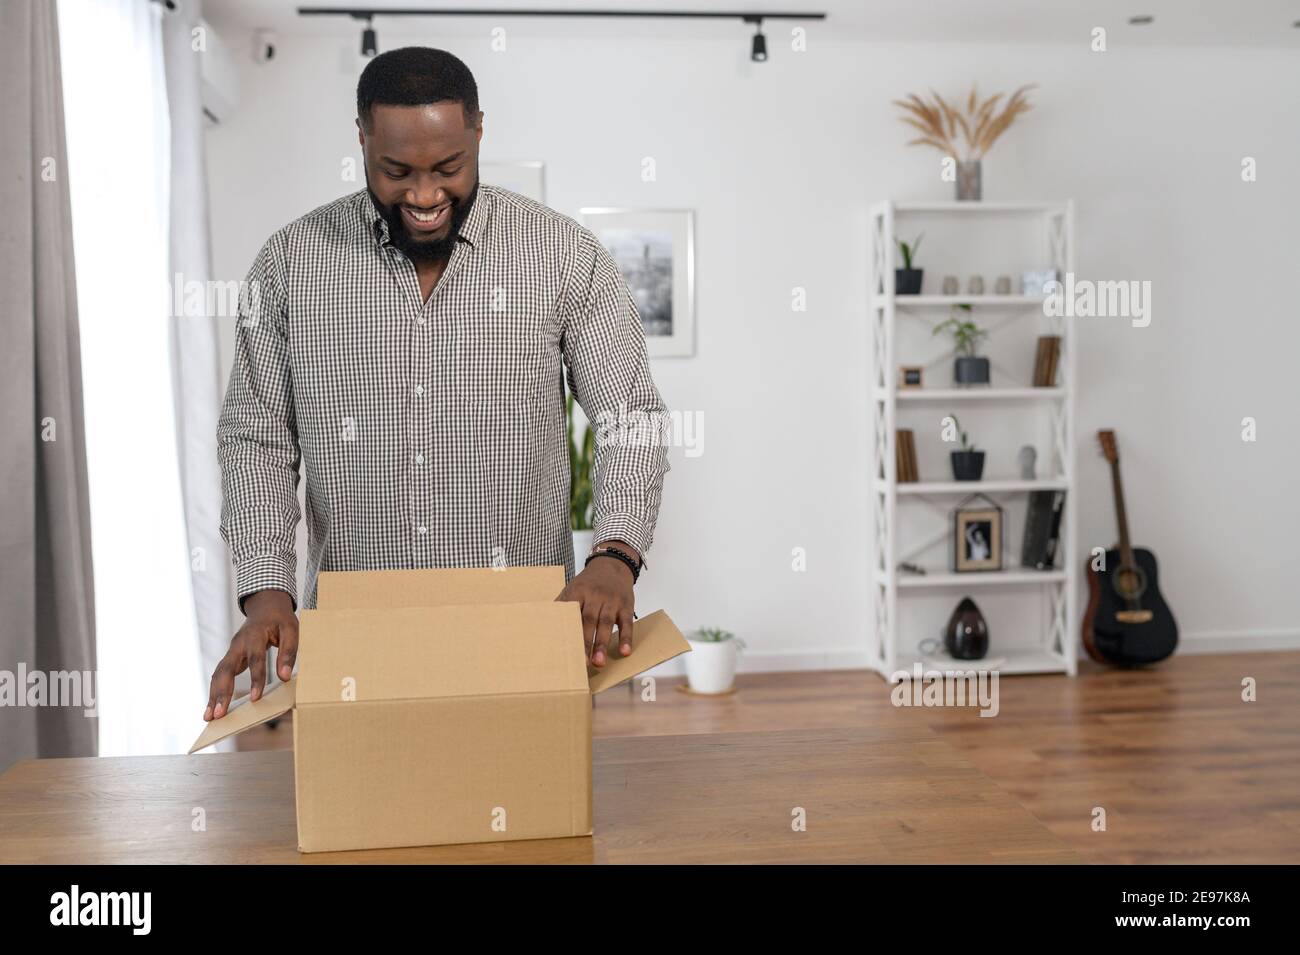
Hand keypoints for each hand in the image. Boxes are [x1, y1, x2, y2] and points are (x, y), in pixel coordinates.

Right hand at [204, 590, 297, 720]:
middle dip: (221, 693)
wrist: (265, 606)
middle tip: (218, 714)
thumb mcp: (291, 630)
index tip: (255, 699)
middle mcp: (238, 645)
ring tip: (209, 717)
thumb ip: (288, 652)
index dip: (256, 678)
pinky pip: (220, 676)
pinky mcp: (230, 658)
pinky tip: (213, 708)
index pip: (255, 659)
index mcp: (255, 636)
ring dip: (213, 696)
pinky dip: (215, 692)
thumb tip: (285, 677)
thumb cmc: (280, 619)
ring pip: (218, 674)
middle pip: (225, 669)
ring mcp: (231, 652)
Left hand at [556, 545, 636, 667]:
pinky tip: (625, 651)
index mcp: (578, 592)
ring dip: (602, 644)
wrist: (612, 564)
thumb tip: (545, 627)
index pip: (571, 613)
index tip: (563, 650)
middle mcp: (595, 595)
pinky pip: (627, 623)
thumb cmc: (588, 583)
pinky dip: (626, 638)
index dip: (568, 631)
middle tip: (582, 663)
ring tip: (598, 662)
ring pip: (606, 623)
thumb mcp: (572, 588)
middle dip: (585, 642)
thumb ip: (562, 606)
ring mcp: (612, 600)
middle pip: (589, 620)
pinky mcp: (626, 605)